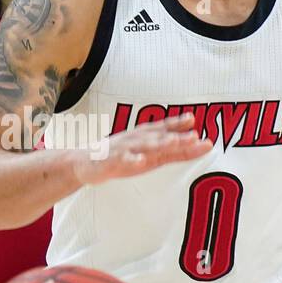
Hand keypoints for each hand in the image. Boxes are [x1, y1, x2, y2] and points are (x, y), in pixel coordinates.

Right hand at [72, 113, 212, 185]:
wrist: (84, 163)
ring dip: (161, 143)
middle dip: (178, 136)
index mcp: (145, 136)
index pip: (164, 128)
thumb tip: (197, 141)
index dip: (179, 124)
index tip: (193, 119)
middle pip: (160, 137)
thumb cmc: (121, 157)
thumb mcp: (148, 153)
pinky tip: (141, 160)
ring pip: (145, 146)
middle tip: (195, 135)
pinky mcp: (113, 161)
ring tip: (175, 142)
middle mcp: (137, 139)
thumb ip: (172, 149)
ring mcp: (125, 149)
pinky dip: (133, 159)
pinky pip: (124, 160)